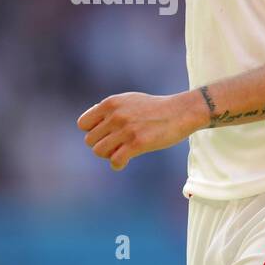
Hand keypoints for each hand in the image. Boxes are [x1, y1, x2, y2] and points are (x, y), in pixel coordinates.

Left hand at [77, 91, 204, 170]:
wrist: (181, 112)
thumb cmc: (155, 108)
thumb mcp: (129, 100)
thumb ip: (109, 109)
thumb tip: (88, 123)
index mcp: (111, 103)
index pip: (83, 124)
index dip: (92, 132)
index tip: (106, 135)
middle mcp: (116, 115)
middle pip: (90, 141)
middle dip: (101, 145)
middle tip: (116, 146)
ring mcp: (126, 129)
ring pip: (99, 151)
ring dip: (109, 155)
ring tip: (121, 152)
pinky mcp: (138, 143)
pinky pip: (115, 161)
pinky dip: (117, 164)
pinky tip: (125, 161)